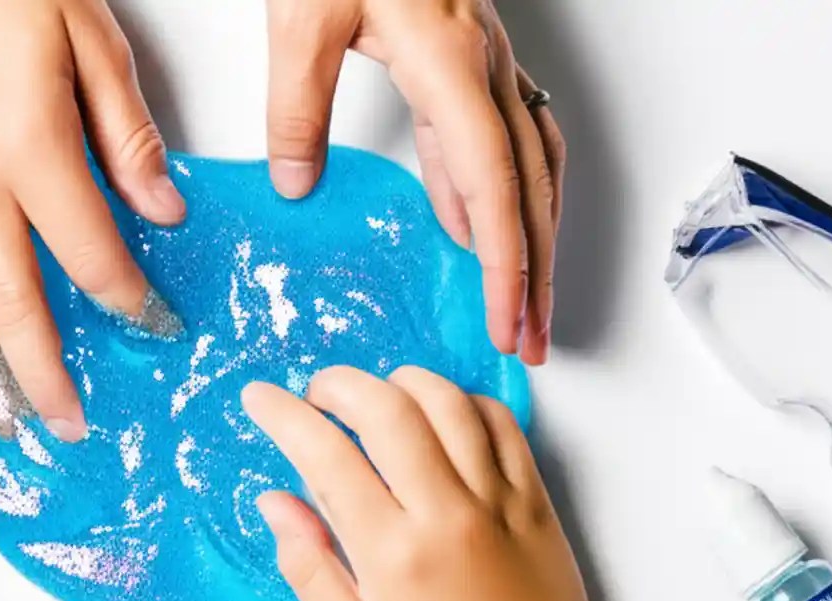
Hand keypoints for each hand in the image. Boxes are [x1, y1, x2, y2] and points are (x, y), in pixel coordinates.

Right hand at [0, 0, 185, 441]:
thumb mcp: (88, 37)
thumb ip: (126, 133)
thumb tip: (164, 210)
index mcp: (29, 147)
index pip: (91, 254)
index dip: (129, 301)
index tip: (158, 331)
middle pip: (13, 304)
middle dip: (44, 376)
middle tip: (69, 428)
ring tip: (5, 422)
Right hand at [243, 367, 650, 600]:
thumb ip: (311, 569)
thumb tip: (274, 503)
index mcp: (394, 556)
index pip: (326, 456)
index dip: (284, 416)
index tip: (261, 399)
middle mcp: (448, 516)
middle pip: (387, 408)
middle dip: (339, 383)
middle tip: (316, 394)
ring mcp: (498, 503)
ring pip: (448, 401)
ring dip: (402, 381)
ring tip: (375, 396)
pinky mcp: (536, 502)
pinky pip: (502, 424)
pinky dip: (465, 401)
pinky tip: (441, 414)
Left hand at [263, 0, 565, 363]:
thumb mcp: (304, 18)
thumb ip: (298, 107)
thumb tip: (299, 183)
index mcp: (448, 62)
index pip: (490, 184)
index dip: (503, 261)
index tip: (502, 319)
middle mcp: (483, 65)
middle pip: (529, 187)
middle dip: (533, 271)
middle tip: (530, 337)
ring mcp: (486, 60)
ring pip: (532, 163)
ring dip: (533, 237)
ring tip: (524, 298)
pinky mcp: (470, 55)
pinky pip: (509, 135)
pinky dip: (505, 190)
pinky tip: (482, 221)